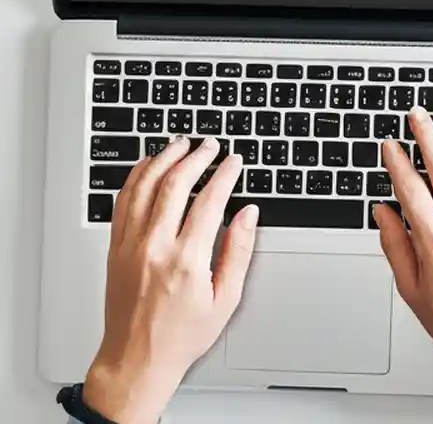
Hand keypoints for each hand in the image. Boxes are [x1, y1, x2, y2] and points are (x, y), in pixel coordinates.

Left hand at [83, 138, 258, 423]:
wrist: (137, 358)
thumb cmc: (181, 334)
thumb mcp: (226, 298)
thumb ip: (238, 251)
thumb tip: (247, 215)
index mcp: (186, 260)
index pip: (209, 201)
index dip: (224, 174)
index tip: (233, 161)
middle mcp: (155, 248)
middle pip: (175, 184)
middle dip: (196, 157)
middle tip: (210, 145)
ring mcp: (130, 246)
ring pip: (145, 186)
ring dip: (164, 159)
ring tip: (180, 144)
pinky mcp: (115, 248)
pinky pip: (123, 202)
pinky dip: (136, 178)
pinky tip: (148, 166)